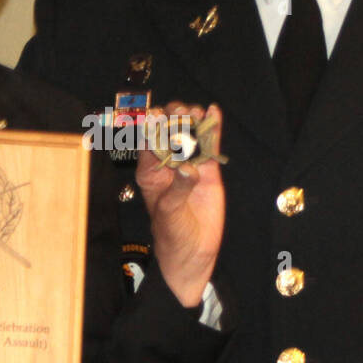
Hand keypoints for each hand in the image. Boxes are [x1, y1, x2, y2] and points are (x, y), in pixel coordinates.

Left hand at [137, 102, 224, 306]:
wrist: (193, 251)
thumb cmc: (172, 233)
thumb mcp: (169, 212)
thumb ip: (178, 189)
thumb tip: (189, 167)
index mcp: (150, 170)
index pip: (148, 142)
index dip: (152, 125)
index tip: (158, 115)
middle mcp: (168, 162)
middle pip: (169, 131)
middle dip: (173, 117)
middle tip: (181, 113)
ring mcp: (189, 163)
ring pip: (190, 133)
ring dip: (192, 118)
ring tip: (197, 112)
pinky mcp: (209, 169)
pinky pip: (210, 144)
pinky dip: (213, 127)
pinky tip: (214, 111)